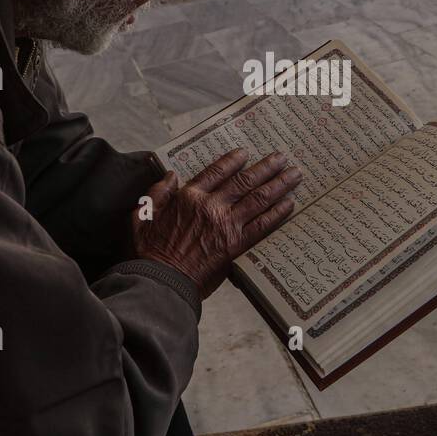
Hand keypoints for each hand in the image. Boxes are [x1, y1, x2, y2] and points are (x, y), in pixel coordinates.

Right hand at [132, 149, 301, 299]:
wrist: (161, 282)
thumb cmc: (149, 253)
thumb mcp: (142, 216)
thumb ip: (157, 193)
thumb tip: (171, 175)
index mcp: (189, 197)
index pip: (216, 171)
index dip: (233, 160)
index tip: (246, 153)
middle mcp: (211, 207)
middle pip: (244, 181)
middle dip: (266, 168)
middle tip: (282, 158)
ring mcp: (226, 226)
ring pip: (258, 199)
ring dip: (279, 185)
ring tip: (295, 175)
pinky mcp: (236, 245)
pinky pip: (262, 226)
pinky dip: (277, 214)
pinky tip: (290, 204)